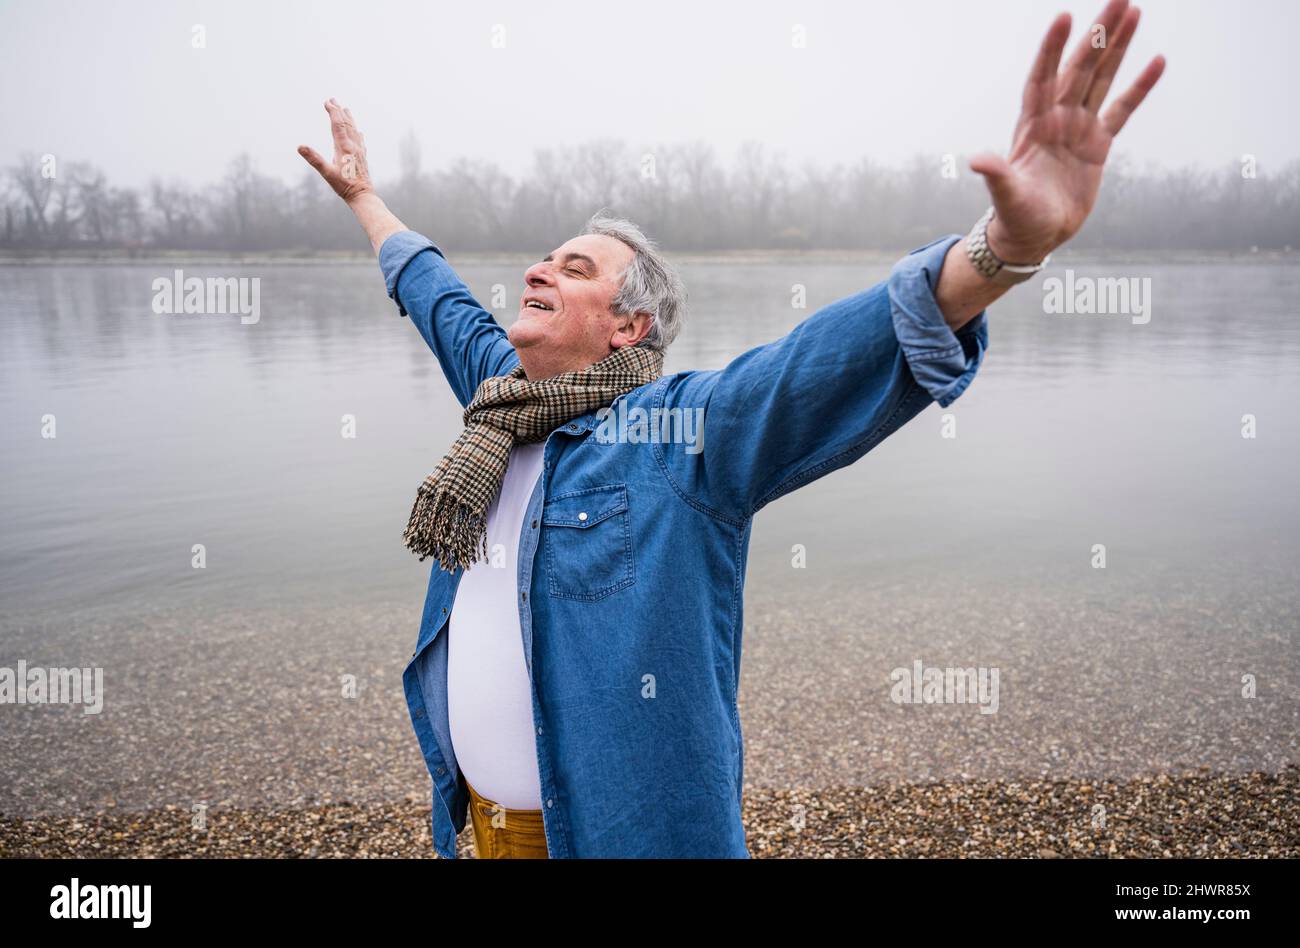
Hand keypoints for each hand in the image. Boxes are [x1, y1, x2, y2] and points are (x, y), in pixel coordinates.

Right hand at [298, 98, 375, 204]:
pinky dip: (356, 131)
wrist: (363, 196)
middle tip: (333, 99)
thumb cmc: (344, 186)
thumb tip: (300, 146)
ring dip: (349, 118)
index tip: (327, 101)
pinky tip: (358, 132)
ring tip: (346, 109)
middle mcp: (353, 146)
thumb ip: (314, 159)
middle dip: (339, 110)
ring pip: (354, 130)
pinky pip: (360, 140)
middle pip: (346, 124)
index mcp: (344, 147)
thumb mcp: (326, 173)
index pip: (337, 124)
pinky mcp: (362, 158)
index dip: (332, 112)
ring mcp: (359, 151)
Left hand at [970, 0, 1164, 262]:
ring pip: (1101, 79)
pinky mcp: (1098, 145)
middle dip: (1097, 34)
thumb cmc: (1014, 217)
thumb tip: (978, 161)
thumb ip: (997, 175)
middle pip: (1079, 68)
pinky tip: (1157, 61)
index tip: (1064, 17)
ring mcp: (1078, 129)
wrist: (1033, 237)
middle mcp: (1056, 120)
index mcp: (1032, 127)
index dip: (1052, 50)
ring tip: (1134, 12)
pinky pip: (1122, 110)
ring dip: (1117, 48)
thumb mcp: (1006, 197)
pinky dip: (1139, 87)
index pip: (1043, 78)